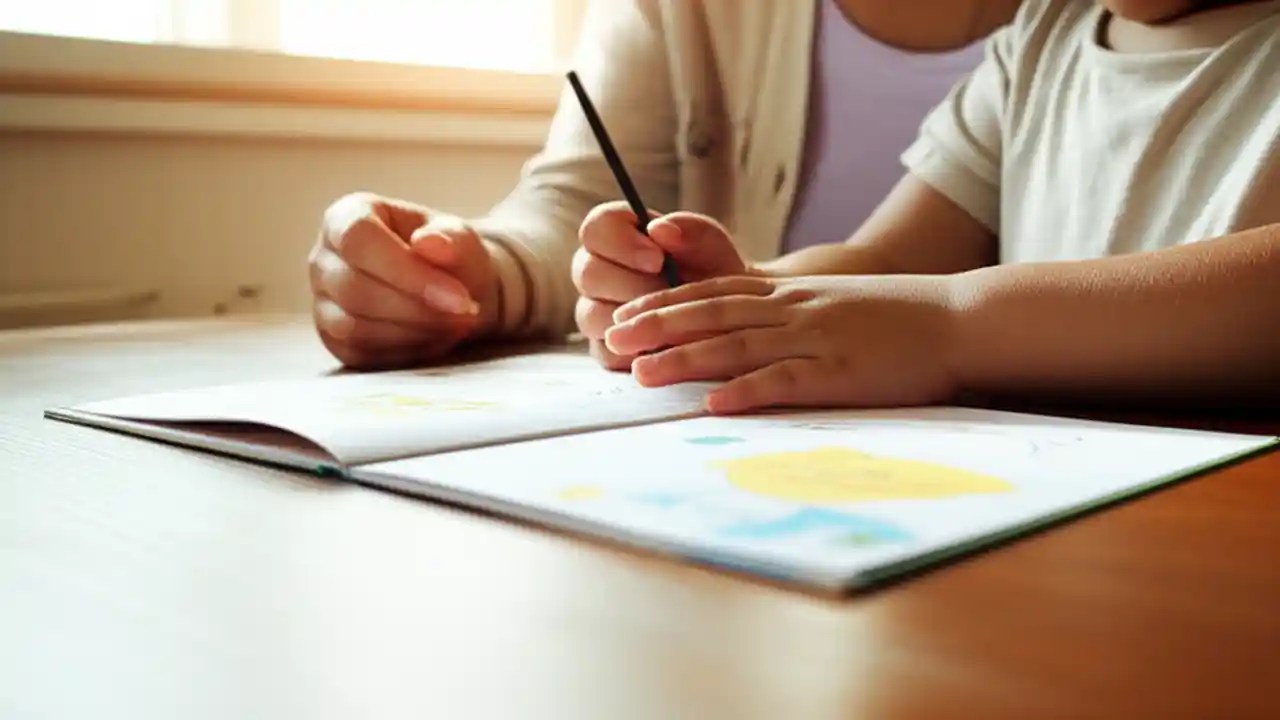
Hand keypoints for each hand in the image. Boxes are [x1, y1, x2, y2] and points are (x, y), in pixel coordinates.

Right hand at [309, 192, 498, 368]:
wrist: (454, 290)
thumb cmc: (452, 257)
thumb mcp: (462, 240)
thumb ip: (450, 239)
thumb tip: (428, 243)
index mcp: (346, 217)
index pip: (359, 239)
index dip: (406, 271)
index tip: (458, 296)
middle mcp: (324, 258)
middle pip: (354, 289)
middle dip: (416, 308)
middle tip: (464, 314)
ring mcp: (323, 302)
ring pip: (353, 327)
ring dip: (412, 332)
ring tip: (454, 325)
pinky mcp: (334, 339)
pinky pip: (359, 353)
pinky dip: (403, 352)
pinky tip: (433, 340)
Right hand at [573, 204, 751, 369]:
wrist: (729, 319)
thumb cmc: (713, 274)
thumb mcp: (712, 246)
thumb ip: (690, 230)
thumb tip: (660, 228)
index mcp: (616, 238)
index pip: (595, 230)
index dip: (620, 242)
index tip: (658, 258)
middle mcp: (597, 274)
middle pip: (587, 274)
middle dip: (631, 284)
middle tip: (668, 292)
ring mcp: (596, 313)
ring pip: (590, 315)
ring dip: (633, 320)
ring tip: (670, 320)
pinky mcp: (604, 351)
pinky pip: (605, 352)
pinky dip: (636, 351)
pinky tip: (664, 345)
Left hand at [604, 274, 962, 412]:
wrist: (958, 319)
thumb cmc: (896, 318)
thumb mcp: (834, 304)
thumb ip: (790, 313)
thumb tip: (746, 332)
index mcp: (790, 295)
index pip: (713, 293)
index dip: (664, 304)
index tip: (625, 314)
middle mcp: (794, 311)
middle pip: (712, 314)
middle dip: (657, 326)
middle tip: (612, 338)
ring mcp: (816, 340)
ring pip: (737, 345)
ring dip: (685, 359)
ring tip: (641, 373)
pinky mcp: (842, 374)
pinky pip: (786, 381)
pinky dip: (747, 391)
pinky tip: (714, 404)